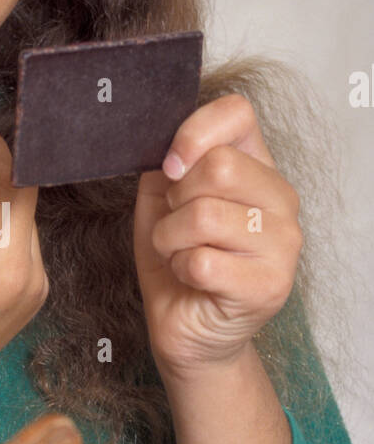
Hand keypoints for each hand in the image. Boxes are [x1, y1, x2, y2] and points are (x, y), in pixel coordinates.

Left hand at [133, 93, 302, 377]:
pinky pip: (203, 261)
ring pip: (204, 215)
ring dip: (170, 238)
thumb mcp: (162, 201)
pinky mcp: (269, 286)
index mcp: (257, 168)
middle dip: (175, 199)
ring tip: (179, 253)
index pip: (237, 114)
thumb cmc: (179, 261)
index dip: (193, 133)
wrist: (188, 328)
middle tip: (175, 224)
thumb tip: (161, 140)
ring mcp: (282, 244)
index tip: (169, 167)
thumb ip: (167, 163)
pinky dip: (180, 268)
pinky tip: (191, 277)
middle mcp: (280, 201)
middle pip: (219, 166)